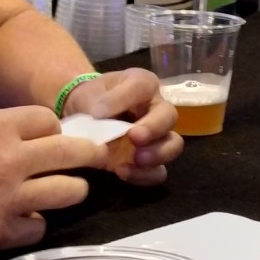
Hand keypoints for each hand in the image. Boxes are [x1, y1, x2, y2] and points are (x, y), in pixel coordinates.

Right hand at [0, 106, 105, 256]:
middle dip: (91, 155)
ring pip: (70, 191)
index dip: (52, 131)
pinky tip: (20, 221)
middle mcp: (12, 159)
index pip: (50, 121)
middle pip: (75, 152)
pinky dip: (33, 225)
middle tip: (97, 159)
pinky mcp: (2, 232)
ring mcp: (10, 197)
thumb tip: (31, 139)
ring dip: (70, 191)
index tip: (50, 140)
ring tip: (64, 193)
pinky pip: (39, 227)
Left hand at [62, 68, 182, 185]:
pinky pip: (159, 171)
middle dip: (154, 128)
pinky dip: (145, 174)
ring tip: (137, 159)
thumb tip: (100, 114)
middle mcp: (157, 108)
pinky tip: (123, 172)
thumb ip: (97, 101)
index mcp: (144, 85)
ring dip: (158, 153)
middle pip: (169, 116)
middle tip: (134, 137)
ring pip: (173, 144)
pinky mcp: (150, 160)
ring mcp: (158, 136)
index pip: (143, 85)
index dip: (123, 98)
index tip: (99, 112)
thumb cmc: (92, 101)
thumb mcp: (90, 94)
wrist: (86, 120)